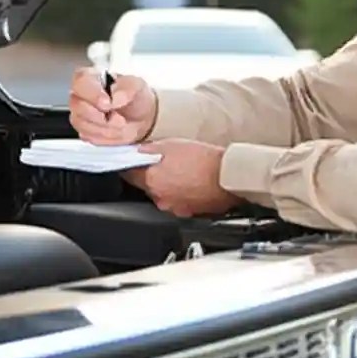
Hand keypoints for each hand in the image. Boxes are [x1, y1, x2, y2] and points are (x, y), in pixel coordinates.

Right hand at [68, 67, 156, 145]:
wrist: (142, 119)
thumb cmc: (135, 98)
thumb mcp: (137, 86)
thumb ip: (126, 88)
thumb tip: (114, 97)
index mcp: (92, 78)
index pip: (80, 81)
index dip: (92, 94)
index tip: (108, 103)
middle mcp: (81, 95)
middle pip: (78, 106)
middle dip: (101, 116)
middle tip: (119, 117)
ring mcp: (80, 114)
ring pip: (83, 124)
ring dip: (107, 127)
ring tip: (121, 123)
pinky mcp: (84, 131)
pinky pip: (89, 136)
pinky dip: (106, 136)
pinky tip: (116, 130)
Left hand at [126, 139, 243, 217]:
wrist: (229, 177)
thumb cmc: (205, 160)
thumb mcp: (173, 144)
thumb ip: (150, 149)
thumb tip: (138, 151)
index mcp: (152, 179)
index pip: (128, 174)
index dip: (129, 166)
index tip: (130, 161)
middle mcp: (159, 197)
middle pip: (145, 185)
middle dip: (151, 175)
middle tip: (164, 163)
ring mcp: (173, 208)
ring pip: (161, 194)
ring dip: (166, 184)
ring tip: (181, 172)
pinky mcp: (187, 213)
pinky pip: (176, 202)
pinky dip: (179, 193)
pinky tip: (190, 182)